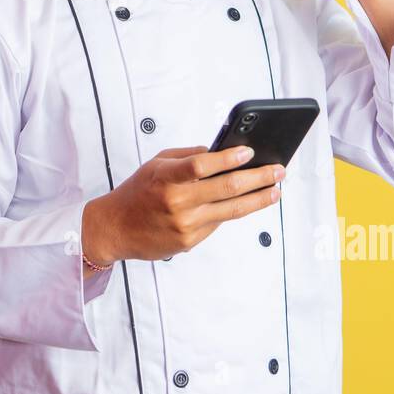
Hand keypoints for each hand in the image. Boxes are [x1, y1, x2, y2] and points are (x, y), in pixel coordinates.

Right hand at [82, 145, 284, 264]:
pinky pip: (217, 223)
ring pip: (231, 210)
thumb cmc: (137, 191)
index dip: (228, 158)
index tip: (249, 152)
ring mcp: (185, 224)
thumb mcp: (156, 164)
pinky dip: (232, 211)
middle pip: (227, 189)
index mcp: (166, 177)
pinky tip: (245, 203)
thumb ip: (187, 157)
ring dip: (258, 199)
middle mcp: (176, 202)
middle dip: (258, 178)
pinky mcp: (189, 241)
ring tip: (275, 191)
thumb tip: (220, 153)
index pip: (201, 165)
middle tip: (278, 171)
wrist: (115, 228)